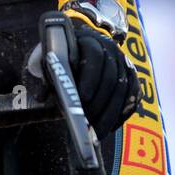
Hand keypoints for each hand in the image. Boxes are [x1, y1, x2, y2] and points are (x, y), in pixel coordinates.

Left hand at [25, 15, 140, 141]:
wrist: (78, 51)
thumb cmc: (59, 58)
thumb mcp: (47, 57)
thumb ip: (42, 70)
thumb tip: (42, 96)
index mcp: (88, 40)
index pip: (94, 56)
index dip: (89, 78)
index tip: (81, 98)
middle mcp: (110, 49)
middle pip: (110, 77)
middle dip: (99, 103)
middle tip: (87, 124)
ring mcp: (124, 63)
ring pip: (123, 90)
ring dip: (109, 114)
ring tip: (96, 134)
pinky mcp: (131, 78)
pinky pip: (132, 98)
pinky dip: (121, 115)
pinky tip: (108, 128)